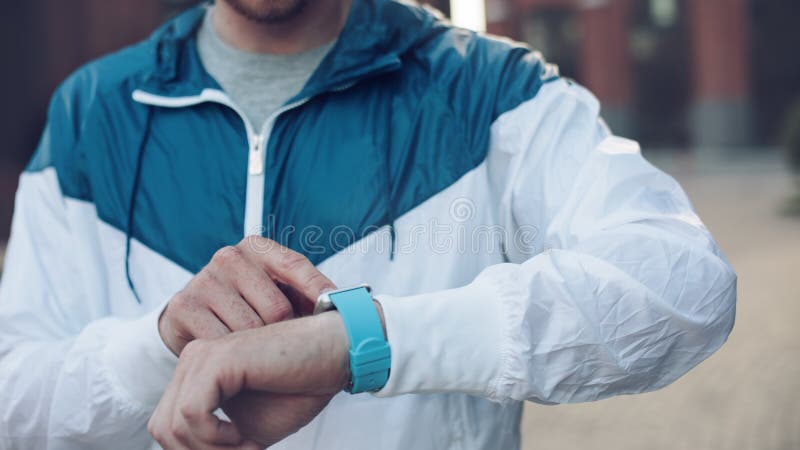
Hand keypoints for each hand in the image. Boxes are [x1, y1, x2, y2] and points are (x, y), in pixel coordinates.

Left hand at [148, 312, 349, 448]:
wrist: (334, 355)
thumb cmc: (300, 388)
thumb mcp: (249, 429)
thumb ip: (216, 442)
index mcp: (197, 373)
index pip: (166, 426)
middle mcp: (192, 360)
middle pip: (162, 428)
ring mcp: (201, 357)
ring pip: (171, 425)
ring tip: (245, 446)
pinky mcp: (217, 359)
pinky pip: (192, 414)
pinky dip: (215, 437)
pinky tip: (243, 435)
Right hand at [159, 236, 335, 354]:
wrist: (191, 323)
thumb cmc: (246, 307)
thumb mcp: (275, 293)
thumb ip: (306, 295)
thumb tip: (349, 305)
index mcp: (257, 248)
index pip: (296, 266)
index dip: (318, 291)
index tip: (335, 314)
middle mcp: (229, 257)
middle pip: (277, 308)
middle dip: (284, 333)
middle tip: (283, 346)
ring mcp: (205, 279)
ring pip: (251, 329)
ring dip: (258, 349)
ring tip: (257, 352)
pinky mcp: (185, 306)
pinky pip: (223, 342)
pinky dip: (233, 357)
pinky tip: (234, 357)